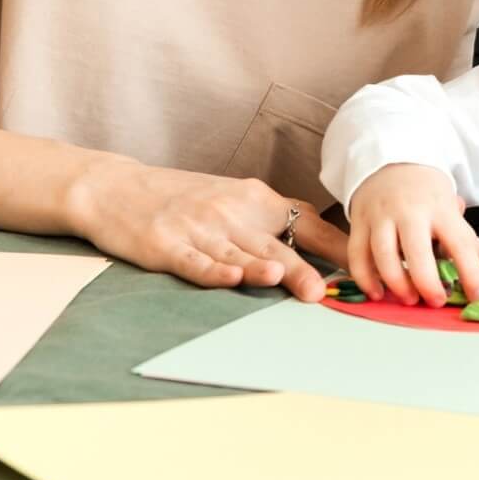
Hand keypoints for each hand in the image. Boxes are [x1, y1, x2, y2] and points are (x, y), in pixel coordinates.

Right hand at [66, 156, 346, 301]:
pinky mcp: (167, 245)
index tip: (361, 268)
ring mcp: (199, 228)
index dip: (333, 246)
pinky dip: (214, 270)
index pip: (303, 221)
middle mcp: (231, 211)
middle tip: (325, 292)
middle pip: (275, 244)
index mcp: (254, 199)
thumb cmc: (183, 199)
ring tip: (285, 280)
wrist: (118, 187)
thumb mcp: (233, 200)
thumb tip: (322, 249)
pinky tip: (230, 277)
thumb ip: (271, 222)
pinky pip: (195, 261)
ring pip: (238, 252)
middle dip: (302, 268)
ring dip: (262, 268)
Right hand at [347, 164, 478, 307]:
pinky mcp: (359, 223)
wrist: (390, 160)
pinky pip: (357, 254)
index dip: (471, 273)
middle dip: (427, 282)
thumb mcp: (450, 208)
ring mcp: (381, 216)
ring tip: (408, 298)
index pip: (460, 243)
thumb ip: (468, 241)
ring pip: (383, 255)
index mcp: (439, 208)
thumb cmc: (423, 190)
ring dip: (396, 283)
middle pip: (416, 251)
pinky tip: (377, 292)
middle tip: (436, 300)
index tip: (477, 295)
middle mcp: (409, 212)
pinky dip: (365, 278)